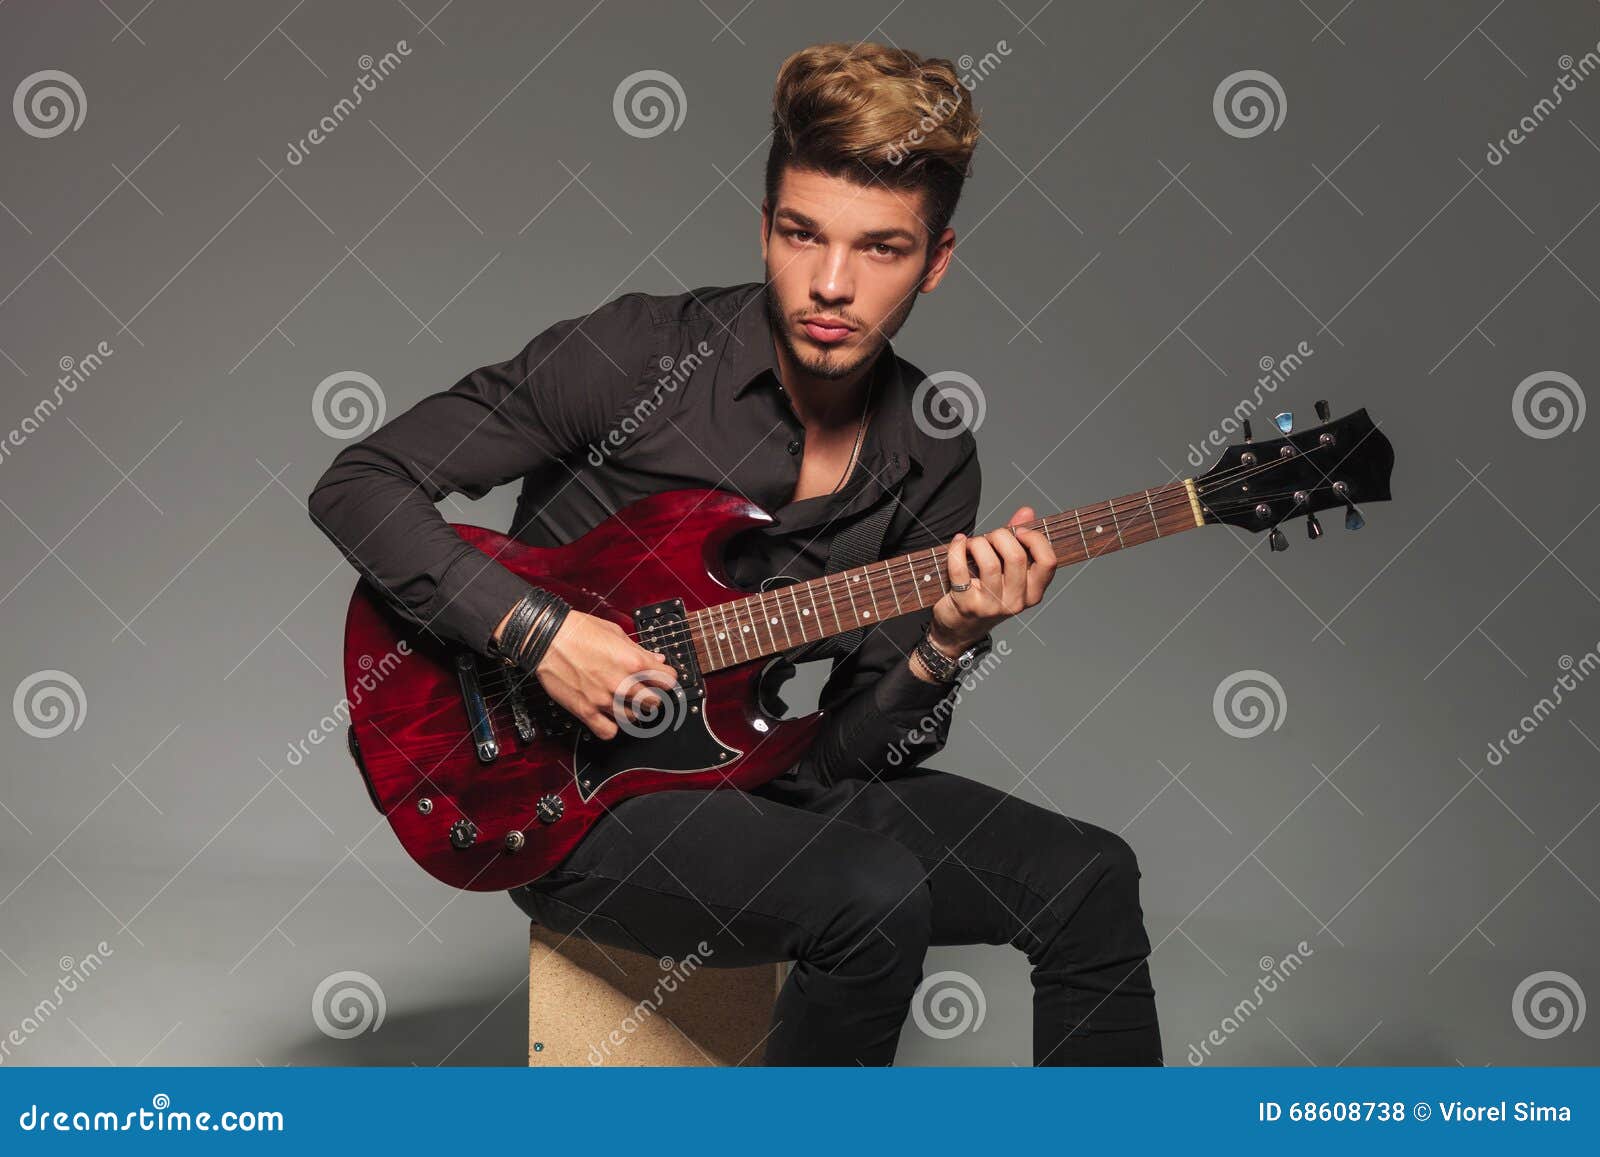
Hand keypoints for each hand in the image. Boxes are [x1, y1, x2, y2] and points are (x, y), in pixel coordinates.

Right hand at [524, 609, 678, 739]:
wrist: (546, 638)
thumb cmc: (578, 630)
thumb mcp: (615, 632)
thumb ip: (639, 650)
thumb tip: (656, 659)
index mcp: (633, 661)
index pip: (667, 680)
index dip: (666, 678)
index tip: (661, 678)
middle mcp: (622, 683)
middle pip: (654, 703)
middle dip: (652, 696)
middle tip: (644, 691)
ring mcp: (604, 699)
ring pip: (633, 718)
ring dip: (631, 710)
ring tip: (623, 700)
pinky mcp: (586, 711)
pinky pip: (609, 731)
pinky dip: (611, 726)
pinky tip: (608, 716)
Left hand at [928, 506, 1058, 654]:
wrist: (958, 630)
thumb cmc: (985, 593)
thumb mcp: (1006, 571)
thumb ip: (1018, 541)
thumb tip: (1027, 512)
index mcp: (1033, 592)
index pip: (1048, 562)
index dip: (1035, 539)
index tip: (1020, 531)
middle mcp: (1016, 602)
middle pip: (1016, 557)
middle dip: (1000, 536)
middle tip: (990, 536)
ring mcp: (992, 606)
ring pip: (989, 562)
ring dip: (978, 543)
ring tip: (972, 544)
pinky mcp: (967, 605)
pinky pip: (960, 570)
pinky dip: (957, 549)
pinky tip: (958, 542)